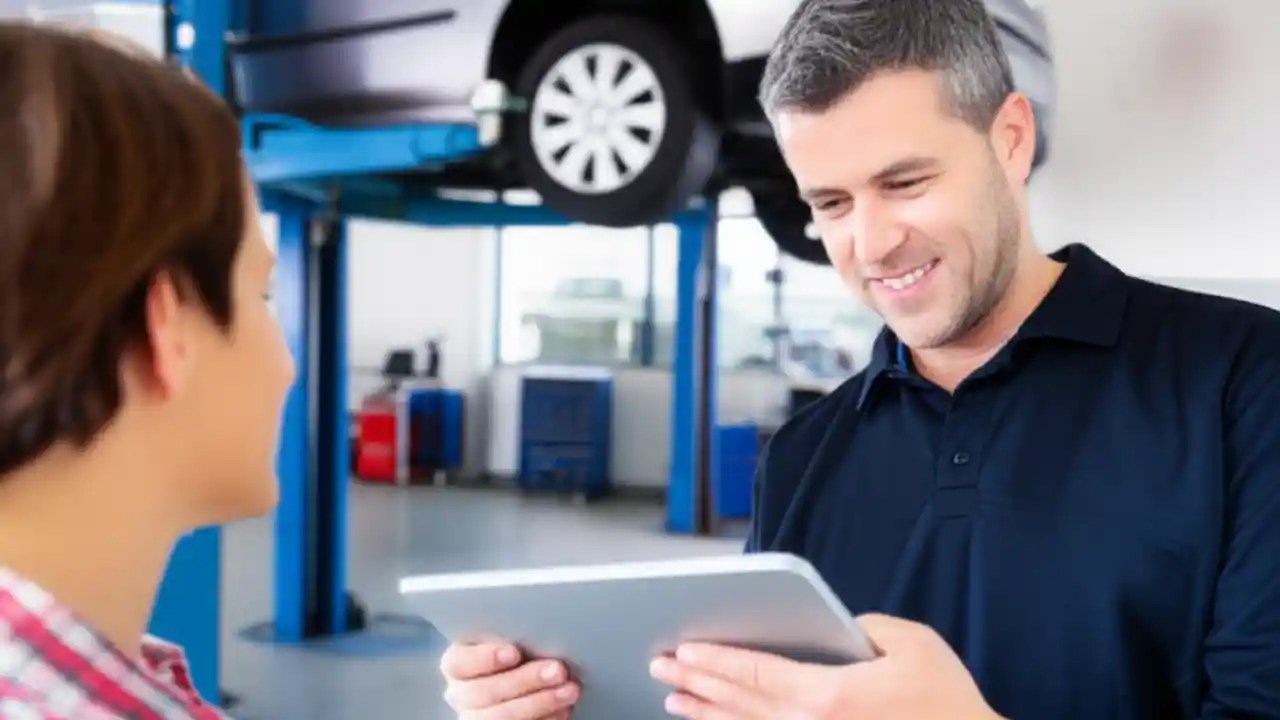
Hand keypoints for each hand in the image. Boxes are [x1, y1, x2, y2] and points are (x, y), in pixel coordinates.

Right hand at [440, 641, 579, 718]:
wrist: (531, 683)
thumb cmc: (523, 653)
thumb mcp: (516, 640)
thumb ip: (515, 634)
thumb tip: (538, 627)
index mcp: (458, 665)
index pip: (458, 662)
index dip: (484, 658)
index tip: (515, 652)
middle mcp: (462, 694)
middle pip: (482, 692)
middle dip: (524, 680)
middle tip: (558, 669)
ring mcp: (476, 717)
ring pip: (498, 718)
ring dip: (539, 703)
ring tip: (569, 690)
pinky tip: (564, 709)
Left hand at [649, 614, 1001, 719]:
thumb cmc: (944, 699)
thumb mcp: (910, 642)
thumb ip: (860, 625)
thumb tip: (830, 626)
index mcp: (829, 696)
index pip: (756, 672)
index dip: (714, 661)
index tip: (682, 651)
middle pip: (740, 704)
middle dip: (696, 684)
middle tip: (660, 669)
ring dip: (707, 715)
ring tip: (674, 702)